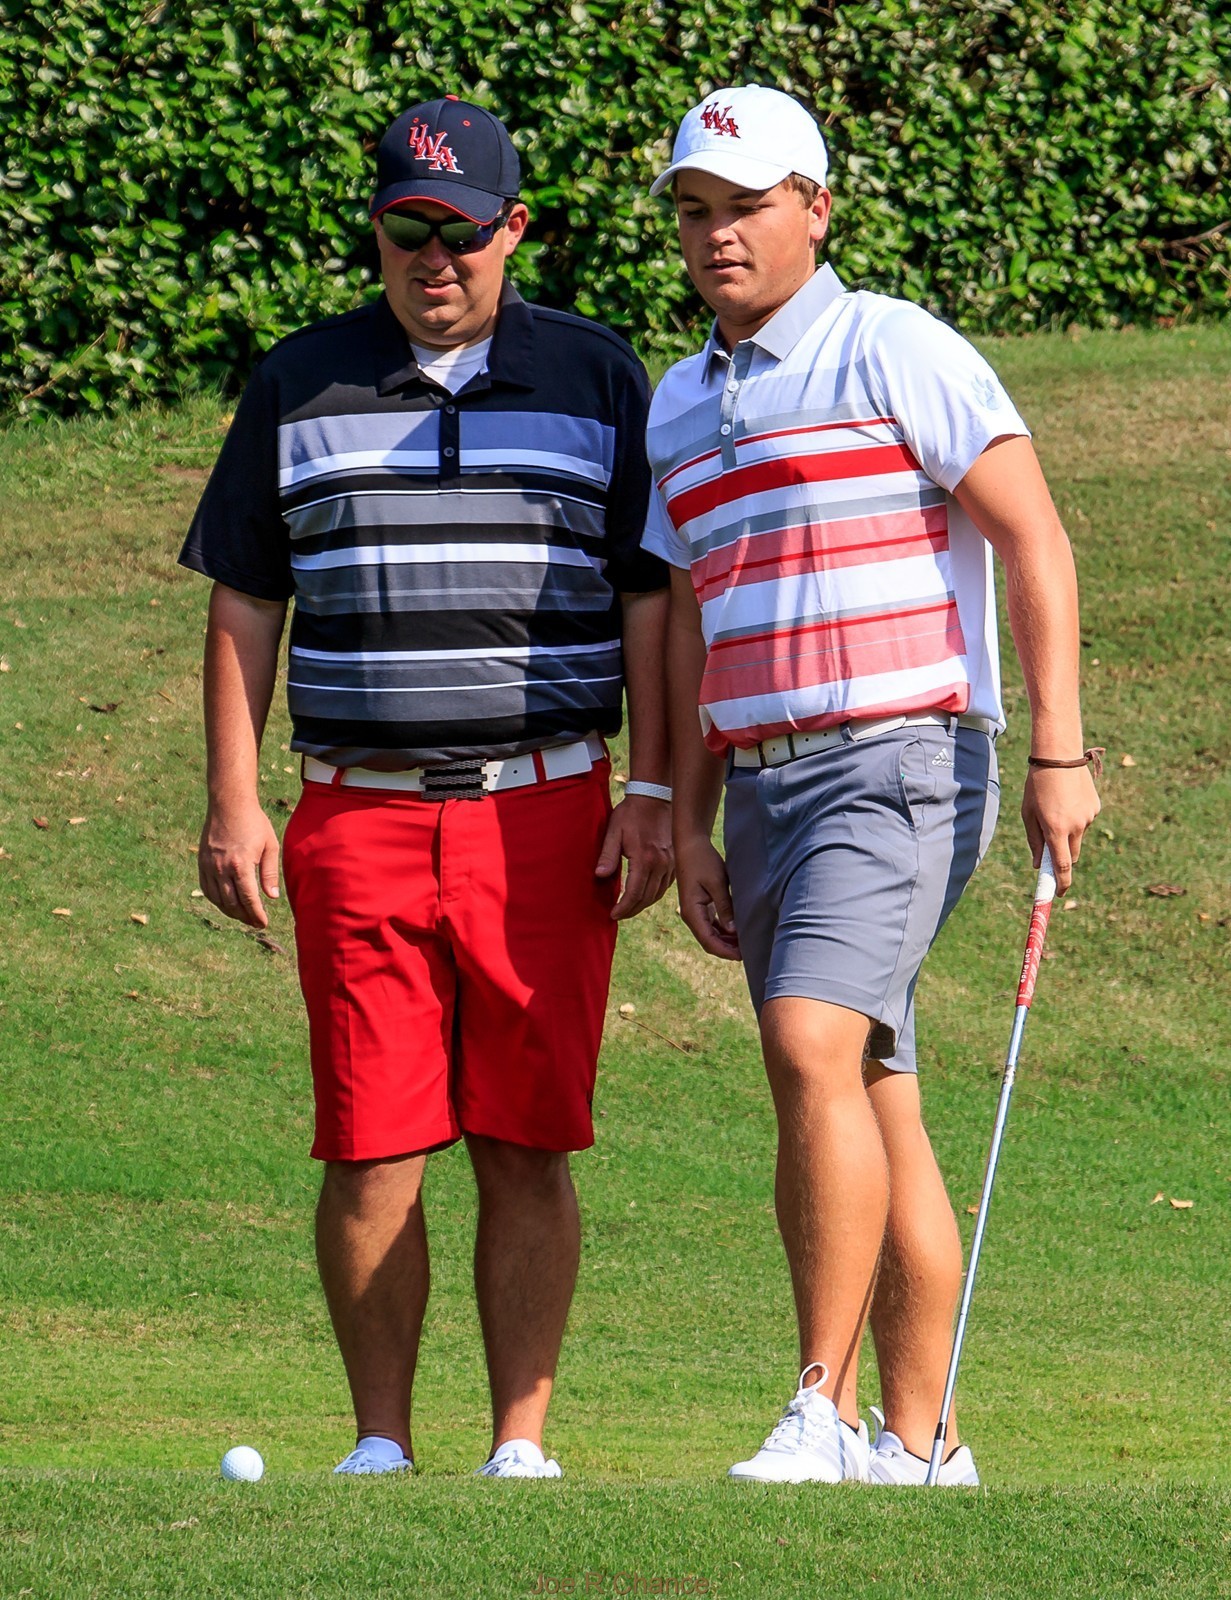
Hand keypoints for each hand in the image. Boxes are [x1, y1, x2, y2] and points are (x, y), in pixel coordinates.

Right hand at [198, 798, 281, 927]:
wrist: (229, 804)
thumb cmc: (254, 822)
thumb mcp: (270, 845)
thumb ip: (269, 873)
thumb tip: (272, 897)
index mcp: (241, 865)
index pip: (249, 899)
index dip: (256, 914)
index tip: (263, 923)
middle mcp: (222, 868)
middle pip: (232, 903)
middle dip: (245, 917)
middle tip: (255, 922)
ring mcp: (209, 866)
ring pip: (217, 899)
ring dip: (231, 911)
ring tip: (243, 916)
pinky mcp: (202, 862)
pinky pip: (206, 889)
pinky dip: (216, 900)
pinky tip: (227, 903)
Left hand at [594, 794, 673, 920]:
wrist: (654, 798)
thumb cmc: (631, 814)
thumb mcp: (614, 831)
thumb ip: (608, 855)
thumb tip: (599, 875)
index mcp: (645, 859)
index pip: (634, 894)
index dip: (623, 908)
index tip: (613, 914)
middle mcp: (661, 864)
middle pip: (646, 898)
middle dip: (631, 910)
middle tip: (618, 914)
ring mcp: (671, 863)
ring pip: (657, 894)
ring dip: (643, 904)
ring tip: (629, 908)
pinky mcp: (675, 861)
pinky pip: (665, 886)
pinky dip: (654, 894)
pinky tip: (643, 895)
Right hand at [675, 835, 740, 959]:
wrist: (690, 845)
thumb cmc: (703, 861)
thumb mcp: (717, 882)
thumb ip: (725, 907)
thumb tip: (733, 930)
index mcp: (692, 912)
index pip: (708, 941)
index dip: (725, 952)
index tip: (742, 957)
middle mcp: (690, 916)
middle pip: (709, 941)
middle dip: (727, 949)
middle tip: (749, 952)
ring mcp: (694, 912)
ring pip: (710, 935)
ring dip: (726, 941)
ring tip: (746, 943)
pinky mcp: (700, 907)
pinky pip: (711, 925)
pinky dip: (724, 931)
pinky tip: (737, 931)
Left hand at [1021, 764, 1100, 894]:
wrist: (1059, 756)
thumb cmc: (1037, 786)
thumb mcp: (1028, 813)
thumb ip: (1034, 841)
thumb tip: (1038, 864)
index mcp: (1055, 830)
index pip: (1062, 866)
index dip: (1061, 883)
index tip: (1059, 894)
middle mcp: (1076, 827)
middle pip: (1071, 855)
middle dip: (1062, 857)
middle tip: (1050, 846)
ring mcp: (1088, 817)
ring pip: (1077, 836)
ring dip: (1067, 832)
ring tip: (1055, 808)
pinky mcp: (1096, 808)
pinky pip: (1084, 821)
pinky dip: (1076, 818)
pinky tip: (1067, 799)